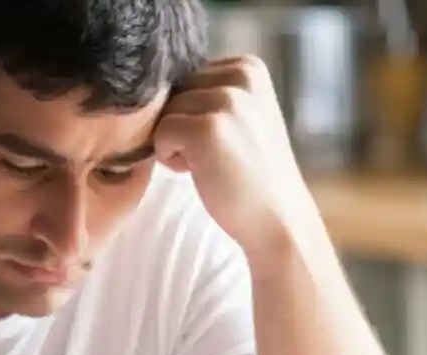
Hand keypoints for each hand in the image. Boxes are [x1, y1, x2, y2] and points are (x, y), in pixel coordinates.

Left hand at [153, 55, 319, 252]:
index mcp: (248, 66)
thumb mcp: (240, 115)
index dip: (191, 112)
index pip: (186, 76)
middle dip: (181, 124)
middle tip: (216, 154)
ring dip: (176, 142)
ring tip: (211, 161)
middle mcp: (241, 75)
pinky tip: (200, 170)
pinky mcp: (208, 129)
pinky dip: (169, 157)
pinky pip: (160, 133)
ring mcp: (226, 101)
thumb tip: (150, 84)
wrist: (276, 217)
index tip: (222, 137)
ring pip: (163, 112)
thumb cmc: (248, 171)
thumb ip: (209, 92)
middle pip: (172, 91)